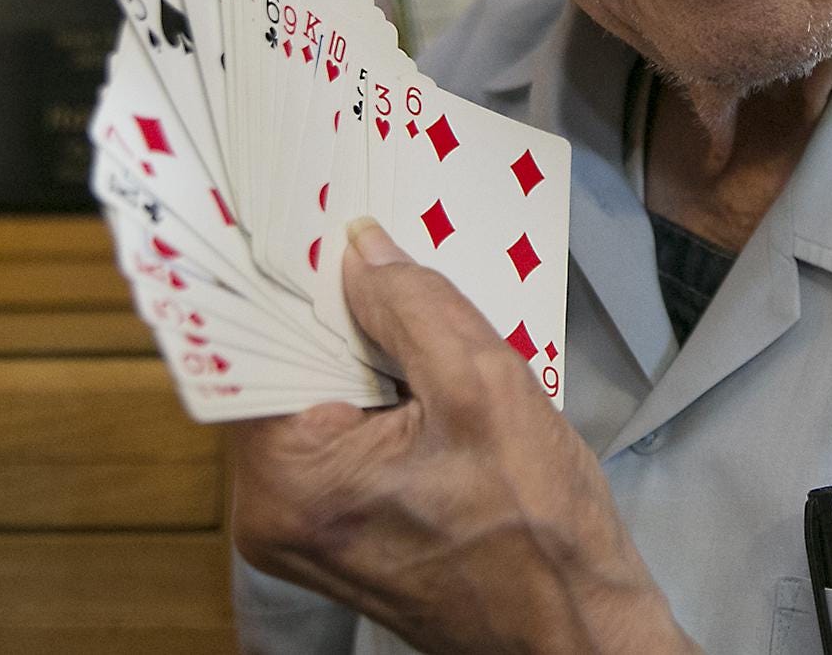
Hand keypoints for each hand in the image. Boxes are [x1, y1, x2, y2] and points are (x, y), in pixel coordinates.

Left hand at [229, 219, 696, 654]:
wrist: (576, 629)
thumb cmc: (540, 534)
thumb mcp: (484, 386)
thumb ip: (413, 304)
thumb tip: (360, 246)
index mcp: (292, 481)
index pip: (255, 345)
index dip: (288, 276)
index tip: (309, 219)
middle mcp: (273, 513)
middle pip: (282, 369)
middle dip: (335, 311)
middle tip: (375, 249)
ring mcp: (301, 530)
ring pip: (313, 399)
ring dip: (362, 351)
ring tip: (416, 312)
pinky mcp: (336, 532)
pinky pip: (337, 436)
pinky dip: (375, 395)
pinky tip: (426, 372)